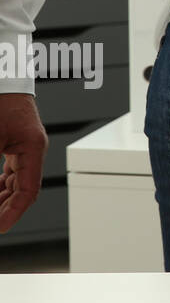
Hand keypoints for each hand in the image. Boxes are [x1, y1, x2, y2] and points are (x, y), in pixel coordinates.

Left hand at [0, 94, 47, 232]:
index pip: (28, 190)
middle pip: (22, 189)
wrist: (0, 74)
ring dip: (0, 198)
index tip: (0, 229)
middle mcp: (32, 147)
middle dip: (4, 208)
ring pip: (14, 182)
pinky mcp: (12, 141)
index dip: (13, 213)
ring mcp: (23, 144)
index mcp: (33, 146)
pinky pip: (7, 171)